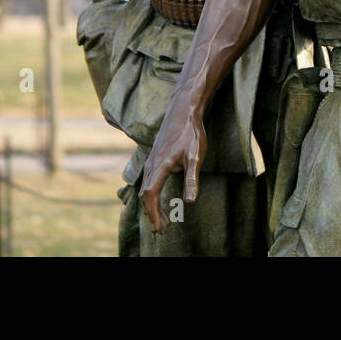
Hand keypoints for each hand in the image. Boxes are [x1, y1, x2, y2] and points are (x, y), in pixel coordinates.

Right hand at [138, 97, 207, 233]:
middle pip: (145, 195)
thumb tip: (189, 202)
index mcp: (160, 166)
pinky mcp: (154, 157)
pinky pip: (147, 180)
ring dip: (151, 205)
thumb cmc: (191, 133)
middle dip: (152, 214)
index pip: (151, 195)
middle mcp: (151, 164)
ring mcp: (151, 160)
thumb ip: (192, 179)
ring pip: (145, 188)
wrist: (184, 110)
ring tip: (162, 218)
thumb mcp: (196, 156)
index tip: (160, 228)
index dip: (153, 214)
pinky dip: (150, 194)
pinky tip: (157, 198)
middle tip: (162, 229)